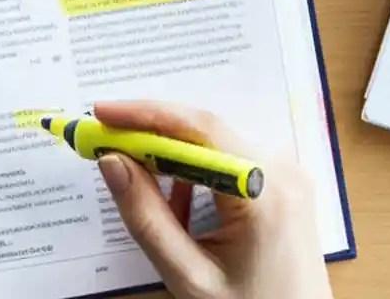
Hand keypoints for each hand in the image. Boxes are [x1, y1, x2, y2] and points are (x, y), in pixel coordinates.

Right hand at [94, 101, 332, 298]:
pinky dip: (195, 173)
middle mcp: (283, 169)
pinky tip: (178, 206)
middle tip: (103, 142)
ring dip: (171, 158)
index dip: (146, 115)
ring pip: (213, 144)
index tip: (101, 115)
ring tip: (143, 190)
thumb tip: (111, 162)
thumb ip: (146, 218)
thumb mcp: (189, 274)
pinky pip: (229, 160)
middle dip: (150, 134)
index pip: (200, 129)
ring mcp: (288, 173)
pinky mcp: (284, 182)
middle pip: (205, 131)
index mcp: (266, 192)